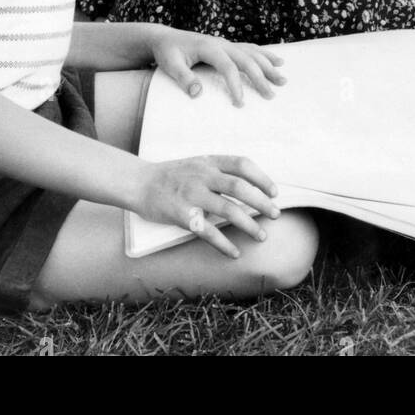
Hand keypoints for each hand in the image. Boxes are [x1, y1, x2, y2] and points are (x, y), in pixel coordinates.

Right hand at [136, 155, 280, 257]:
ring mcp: (192, 195)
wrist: (139, 182)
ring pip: (228, 210)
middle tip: (276, 215)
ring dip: (249, 225)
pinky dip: (224, 244)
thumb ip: (219, 171)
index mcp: (209, 162)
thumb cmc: (171, 175)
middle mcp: (203, 176)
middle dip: (262, 202)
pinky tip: (234, 252)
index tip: (274, 192)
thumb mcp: (197, 163)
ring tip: (261, 236)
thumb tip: (249, 186)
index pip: (243, 164)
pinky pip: (208, 231)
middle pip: (240, 188)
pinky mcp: (182, 214)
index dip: (262, 178)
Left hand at [144, 25, 285, 105]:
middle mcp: (222, 43)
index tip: (240, 103)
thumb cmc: (167, 52)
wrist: (165, 37)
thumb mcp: (170, 65)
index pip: (228, 67)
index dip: (235, 84)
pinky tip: (278, 61)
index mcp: (209, 47)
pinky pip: (251, 49)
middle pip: (246, 60)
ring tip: (283, 80)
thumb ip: (183, 78)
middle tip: (271, 96)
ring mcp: (226, 43)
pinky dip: (265, 55)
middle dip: (260, 77)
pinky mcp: (228, 46)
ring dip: (269, 66)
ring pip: (253, 53)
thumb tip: (198, 93)